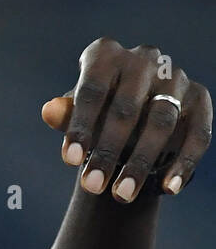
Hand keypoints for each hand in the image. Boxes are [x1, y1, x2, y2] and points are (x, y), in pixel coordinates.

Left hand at [40, 38, 211, 201]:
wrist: (132, 116)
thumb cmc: (95, 112)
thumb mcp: (78, 113)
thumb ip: (66, 114)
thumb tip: (49, 112)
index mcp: (106, 54)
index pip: (92, 91)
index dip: (80, 127)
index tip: (69, 161)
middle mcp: (144, 58)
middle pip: (126, 109)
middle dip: (107, 152)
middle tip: (91, 186)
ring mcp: (175, 77)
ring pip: (161, 123)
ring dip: (140, 162)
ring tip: (122, 194)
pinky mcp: (200, 98)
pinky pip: (197, 134)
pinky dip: (182, 164)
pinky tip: (167, 189)